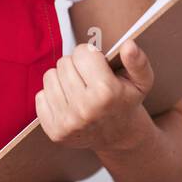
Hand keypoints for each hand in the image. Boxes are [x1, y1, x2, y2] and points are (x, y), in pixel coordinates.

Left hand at [35, 40, 155, 153]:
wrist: (117, 136)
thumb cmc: (126, 102)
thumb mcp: (141, 81)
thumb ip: (138, 61)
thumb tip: (128, 45)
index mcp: (106, 92)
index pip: (82, 51)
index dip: (91, 55)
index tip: (98, 65)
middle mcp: (85, 108)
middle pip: (64, 62)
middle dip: (76, 66)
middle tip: (88, 79)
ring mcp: (68, 122)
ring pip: (49, 76)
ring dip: (62, 79)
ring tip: (78, 90)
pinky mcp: (54, 131)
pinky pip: (40, 96)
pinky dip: (52, 96)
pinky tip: (68, 103)